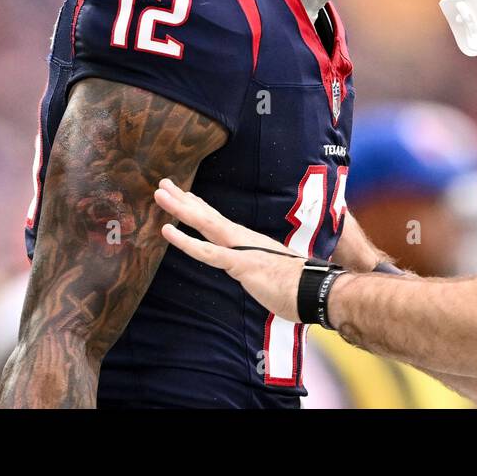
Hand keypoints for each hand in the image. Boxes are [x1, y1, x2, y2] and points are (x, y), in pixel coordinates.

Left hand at [154, 178, 310, 321]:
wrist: (317, 291)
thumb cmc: (296, 286)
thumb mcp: (270, 270)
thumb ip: (258, 265)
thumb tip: (254, 267)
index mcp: (247, 241)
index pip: (218, 220)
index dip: (199, 206)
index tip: (183, 195)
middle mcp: (242, 239)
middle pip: (207, 215)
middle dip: (184, 200)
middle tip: (163, 185)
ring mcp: (240, 249)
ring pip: (205, 224)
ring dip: (180, 209)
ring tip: (160, 195)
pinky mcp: (240, 264)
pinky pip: (208, 252)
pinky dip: (185, 241)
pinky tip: (167, 230)